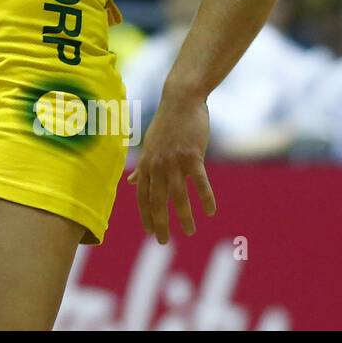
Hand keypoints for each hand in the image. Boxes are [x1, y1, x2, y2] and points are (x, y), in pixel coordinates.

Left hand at [127, 91, 216, 243]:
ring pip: (177, 195)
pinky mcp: (192, 155)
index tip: (150, 231)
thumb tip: (131, 181)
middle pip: (156, 200)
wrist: (180, 100)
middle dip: (159, 223)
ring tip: (189, 231)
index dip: (145, 215)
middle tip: (162, 242)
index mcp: (147, 163)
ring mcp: (174, 161)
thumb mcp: (150, 145)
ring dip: (184, 216)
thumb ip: (143, 166)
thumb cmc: (167, 124)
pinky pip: (199, 182)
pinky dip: (205, 198)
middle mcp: (157, 165)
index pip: (142, 196)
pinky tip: (210, 211)